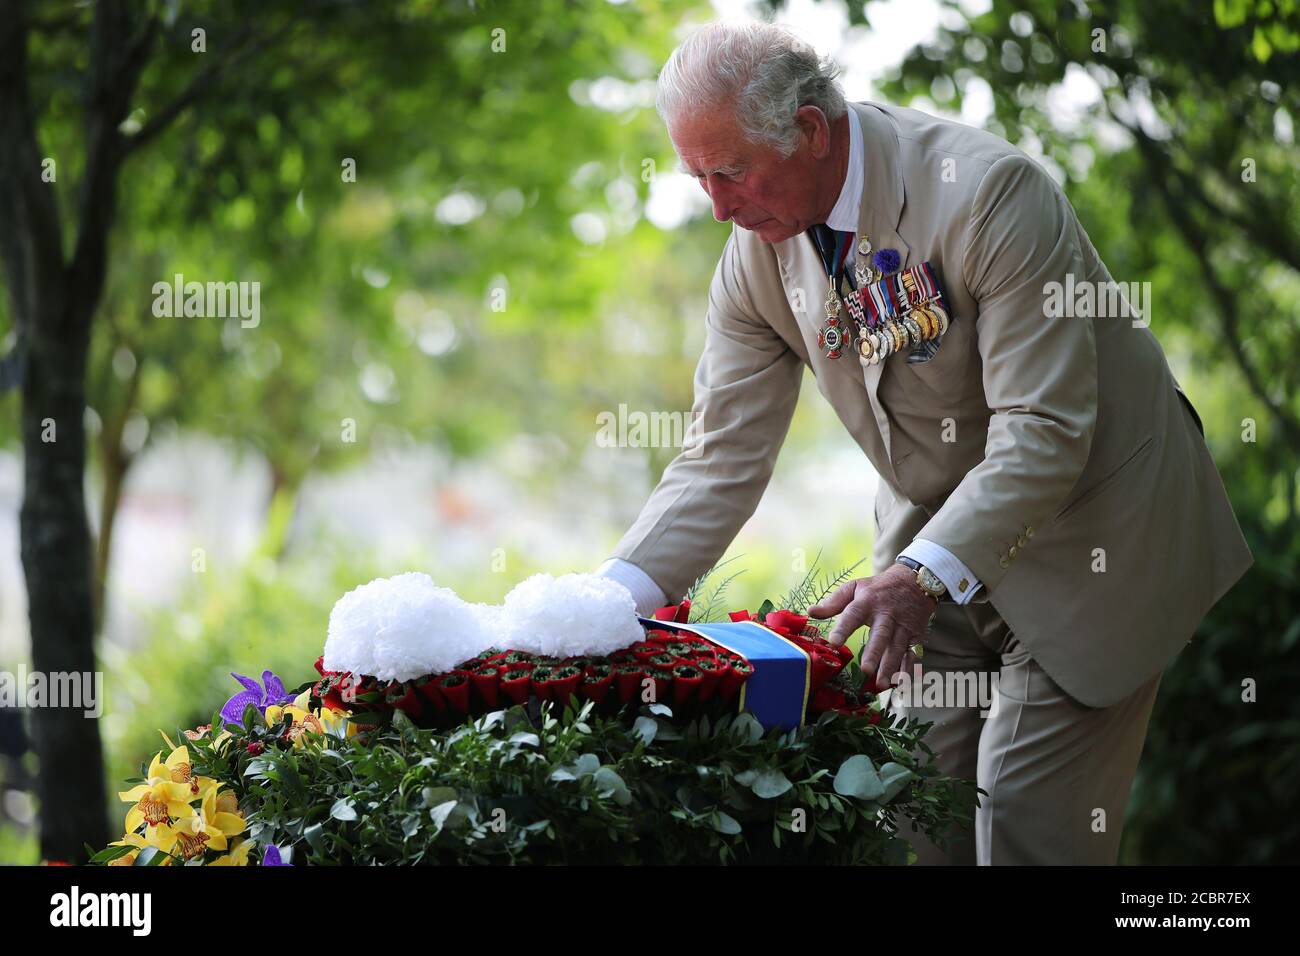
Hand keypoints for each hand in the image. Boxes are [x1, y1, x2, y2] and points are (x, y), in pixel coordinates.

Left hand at [808, 563, 934, 692]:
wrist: (915, 582)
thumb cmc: (878, 588)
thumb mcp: (855, 588)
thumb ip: (834, 602)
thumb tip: (810, 612)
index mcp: (867, 602)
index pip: (853, 614)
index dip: (843, 628)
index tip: (833, 643)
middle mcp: (886, 615)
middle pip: (880, 634)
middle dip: (874, 653)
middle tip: (865, 670)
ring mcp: (902, 626)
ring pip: (897, 647)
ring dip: (890, 666)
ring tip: (881, 684)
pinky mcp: (915, 635)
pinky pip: (912, 653)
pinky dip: (908, 668)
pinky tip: (902, 682)